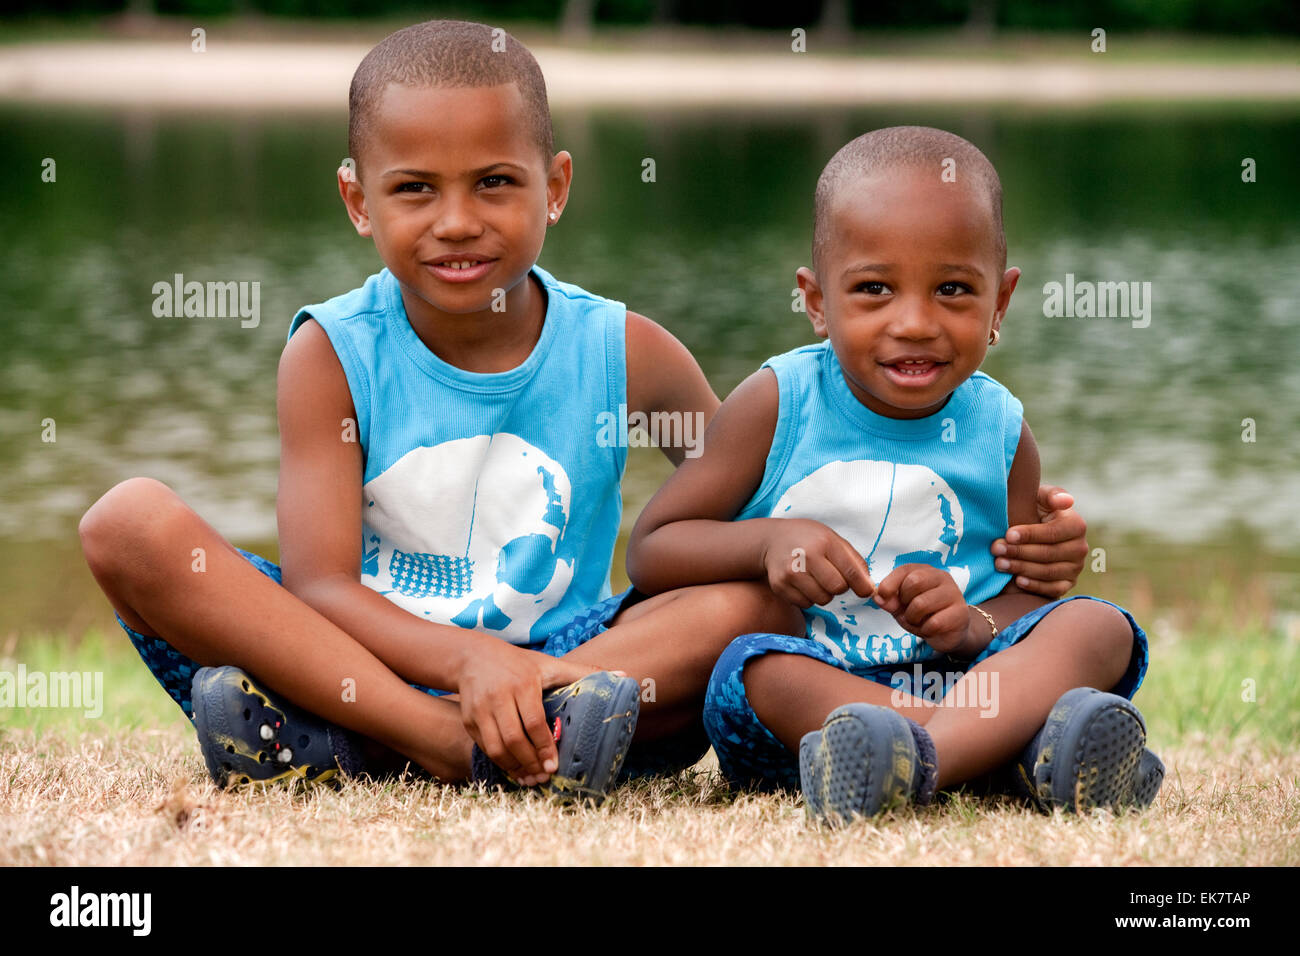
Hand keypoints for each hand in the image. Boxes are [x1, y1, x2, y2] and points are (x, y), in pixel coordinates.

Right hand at [455, 639, 604, 785]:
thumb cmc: (519, 664)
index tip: (554, 765)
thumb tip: (625, 676)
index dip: (544, 747)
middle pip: (514, 738)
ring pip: (496, 747)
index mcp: (523, 683)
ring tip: (530, 778)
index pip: (534, 721)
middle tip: (544, 777)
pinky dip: (500, 762)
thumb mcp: (550, 664)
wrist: (473, 657)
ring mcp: (480, 708)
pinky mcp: (468, 718)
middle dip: (530, 763)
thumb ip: (584, 673)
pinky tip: (514, 770)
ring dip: (514, 767)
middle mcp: (499, 696)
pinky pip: (484, 747)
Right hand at [759, 518, 875, 608]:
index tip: (866, 591)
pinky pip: (805, 604)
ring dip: (824, 593)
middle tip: (832, 577)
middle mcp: (806, 557)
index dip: (863, 586)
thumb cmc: (809, 539)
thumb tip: (869, 588)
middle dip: (839, 587)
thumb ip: (854, 561)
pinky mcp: (779, 585)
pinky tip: (803, 583)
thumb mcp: (834, 539)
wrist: (773, 539)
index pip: (851, 572)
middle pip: (837, 589)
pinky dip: (808, 598)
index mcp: (824, 543)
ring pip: (822, 599)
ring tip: (816, 578)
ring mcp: (790, 572)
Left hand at [872, 563, 970, 655]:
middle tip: (908, 612)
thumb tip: (878, 596)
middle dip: (904, 602)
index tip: (882, 596)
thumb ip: (890, 601)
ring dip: (913, 618)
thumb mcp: (902, 607)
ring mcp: (954, 594)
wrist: (949, 633)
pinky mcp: (961, 613)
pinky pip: (934, 622)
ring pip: (921, 603)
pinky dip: (926, 630)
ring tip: (919, 621)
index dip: (889, 583)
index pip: (904, 570)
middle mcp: (942, 577)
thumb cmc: (923, 615)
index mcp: (926, 571)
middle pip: (913, 582)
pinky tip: (931, 629)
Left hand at [991, 484, 1087, 598]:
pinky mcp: (1068, 583)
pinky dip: (1036, 586)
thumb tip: (1066, 501)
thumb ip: (1052, 495)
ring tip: (999, 564)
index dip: (1030, 535)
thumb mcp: (1041, 497)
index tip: (1008, 534)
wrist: (1032, 528)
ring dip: (1022, 568)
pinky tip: (1018, 580)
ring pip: (1048, 572)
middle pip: (1049, 554)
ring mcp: (1075, 567)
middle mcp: (1080, 547)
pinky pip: (1054, 589)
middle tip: (996, 550)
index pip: (1053, 533)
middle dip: (1019, 552)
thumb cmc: (1034, 509)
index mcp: (1076, 525)